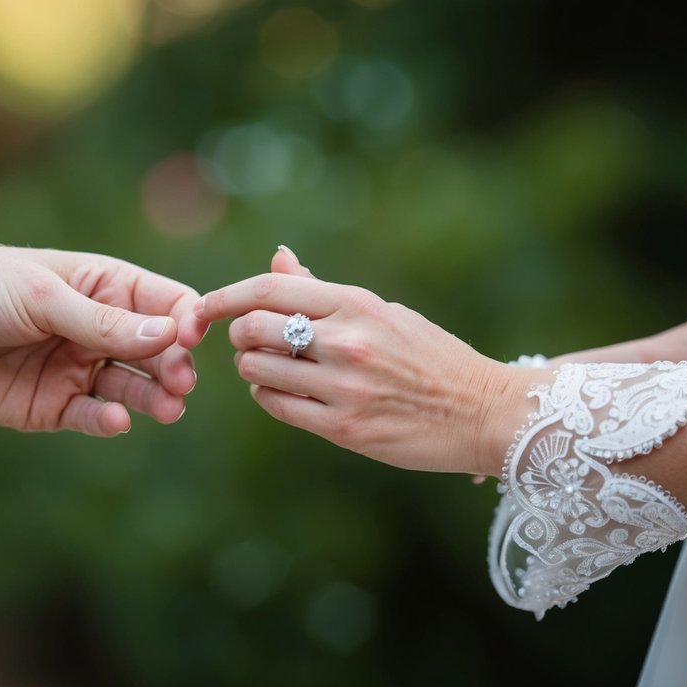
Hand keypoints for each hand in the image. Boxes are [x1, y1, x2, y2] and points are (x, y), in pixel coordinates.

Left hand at [0, 244, 205, 436]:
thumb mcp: (44, 297)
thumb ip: (103, 322)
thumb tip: (170, 335)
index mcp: (107, 288)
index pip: (167, 304)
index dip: (187, 320)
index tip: (193, 336)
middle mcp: (101, 331)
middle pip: (158, 351)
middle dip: (175, 366)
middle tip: (181, 382)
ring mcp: (78, 370)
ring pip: (133, 388)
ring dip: (154, 397)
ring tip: (170, 408)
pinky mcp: (52, 406)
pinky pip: (91, 417)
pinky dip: (108, 421)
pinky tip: (117, 420)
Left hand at [187, 246, 531, 473]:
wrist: (486, 411)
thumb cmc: (431, 355)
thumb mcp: (381, 311)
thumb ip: (320, 291)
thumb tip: (277, 258)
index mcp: (355, 303)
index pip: (266, 290)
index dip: (221, 298)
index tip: (200, 308)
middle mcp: (346, 341)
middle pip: (251, 331)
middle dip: (241, 337)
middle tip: (257, 344)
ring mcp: (345, 387)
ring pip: (257, 372)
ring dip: (256, 370)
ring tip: (278, 370)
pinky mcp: (345, 428)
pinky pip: (277, 407)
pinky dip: (270, 398)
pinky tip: (288, 394)